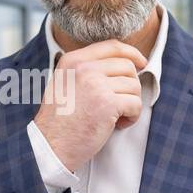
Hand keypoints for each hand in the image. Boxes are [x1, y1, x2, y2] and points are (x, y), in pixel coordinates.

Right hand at [33, 40, 146, 171]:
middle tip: (120, 103)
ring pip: (134, 85)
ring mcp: (96, 84)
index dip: (132, 54)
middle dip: (130, 86)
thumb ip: (86, 70)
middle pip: (127, 66)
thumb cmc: (59, 121)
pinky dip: (132, 117)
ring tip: (116, 117)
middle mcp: (84, 68)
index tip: (141, 63)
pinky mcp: (107, 104)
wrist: (50, 146)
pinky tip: (117, 125)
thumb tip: (124, 64)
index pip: (112, 46)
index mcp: (73, 61)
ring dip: (131, 103)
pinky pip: (135, 104)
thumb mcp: (64, 84)